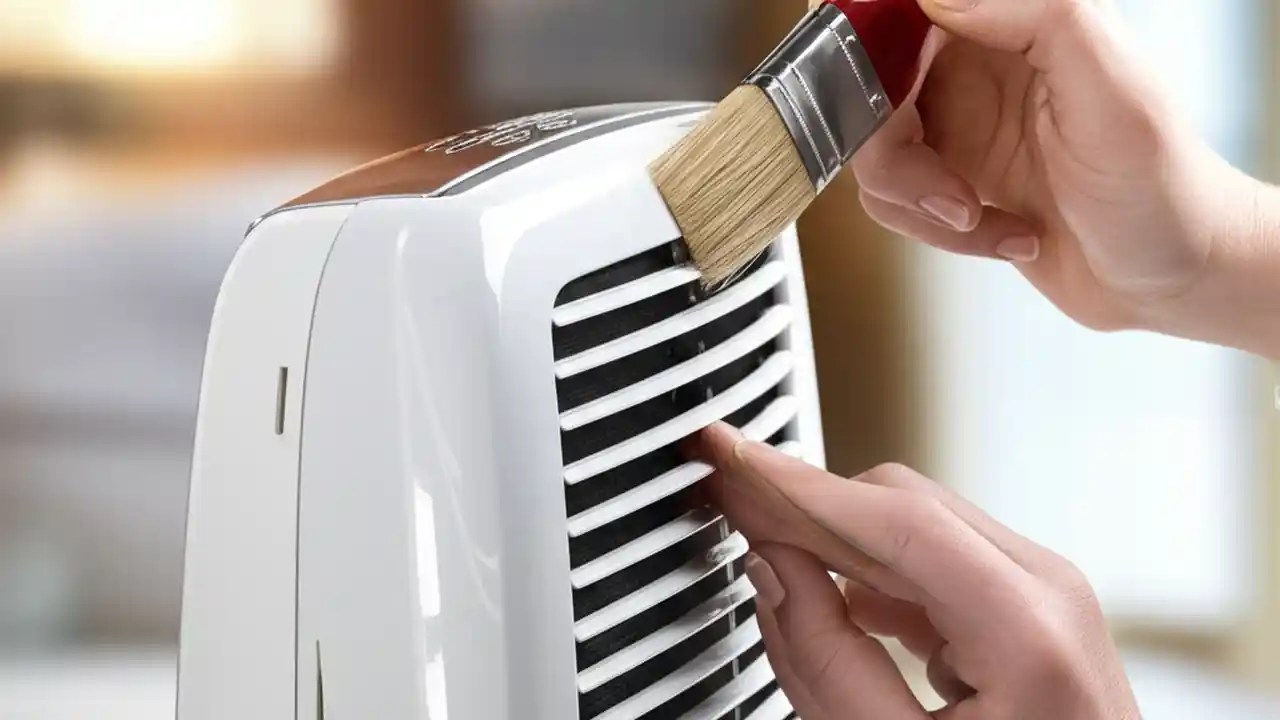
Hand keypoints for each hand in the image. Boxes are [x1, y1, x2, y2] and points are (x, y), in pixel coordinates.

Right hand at [694, 422, 1140, 718]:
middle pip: (904, 507)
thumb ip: (827, 662)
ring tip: (768, 555)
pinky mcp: (1031, 614)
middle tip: (730, 503)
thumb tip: (773, 570)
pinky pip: (937, 564)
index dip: (795, 485)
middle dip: (807, 505)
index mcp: (1028, 633)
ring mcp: (1046, 599)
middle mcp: (1048, 594)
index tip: (729, 458)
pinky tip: (831, 599)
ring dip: (836, 539)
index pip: (893, 520)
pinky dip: (872, 573)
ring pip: (917, 527)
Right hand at [852, 0, 1279, 356]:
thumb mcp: (1114, 86)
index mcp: (1014, 25)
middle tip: (948, 193)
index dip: (874, 50)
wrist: (1172, 278)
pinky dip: (938, 232)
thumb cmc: (1164, 187)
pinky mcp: (950, 182)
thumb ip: (1036, 15)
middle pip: (873, 92)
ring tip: (979, 217)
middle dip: (896, 156)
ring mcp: (960, 128)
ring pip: (875, 154)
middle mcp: (978, 70)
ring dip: (919, 203)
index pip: (908, 14)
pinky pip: (895, 202)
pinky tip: (1004, 233)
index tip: (883, 100)